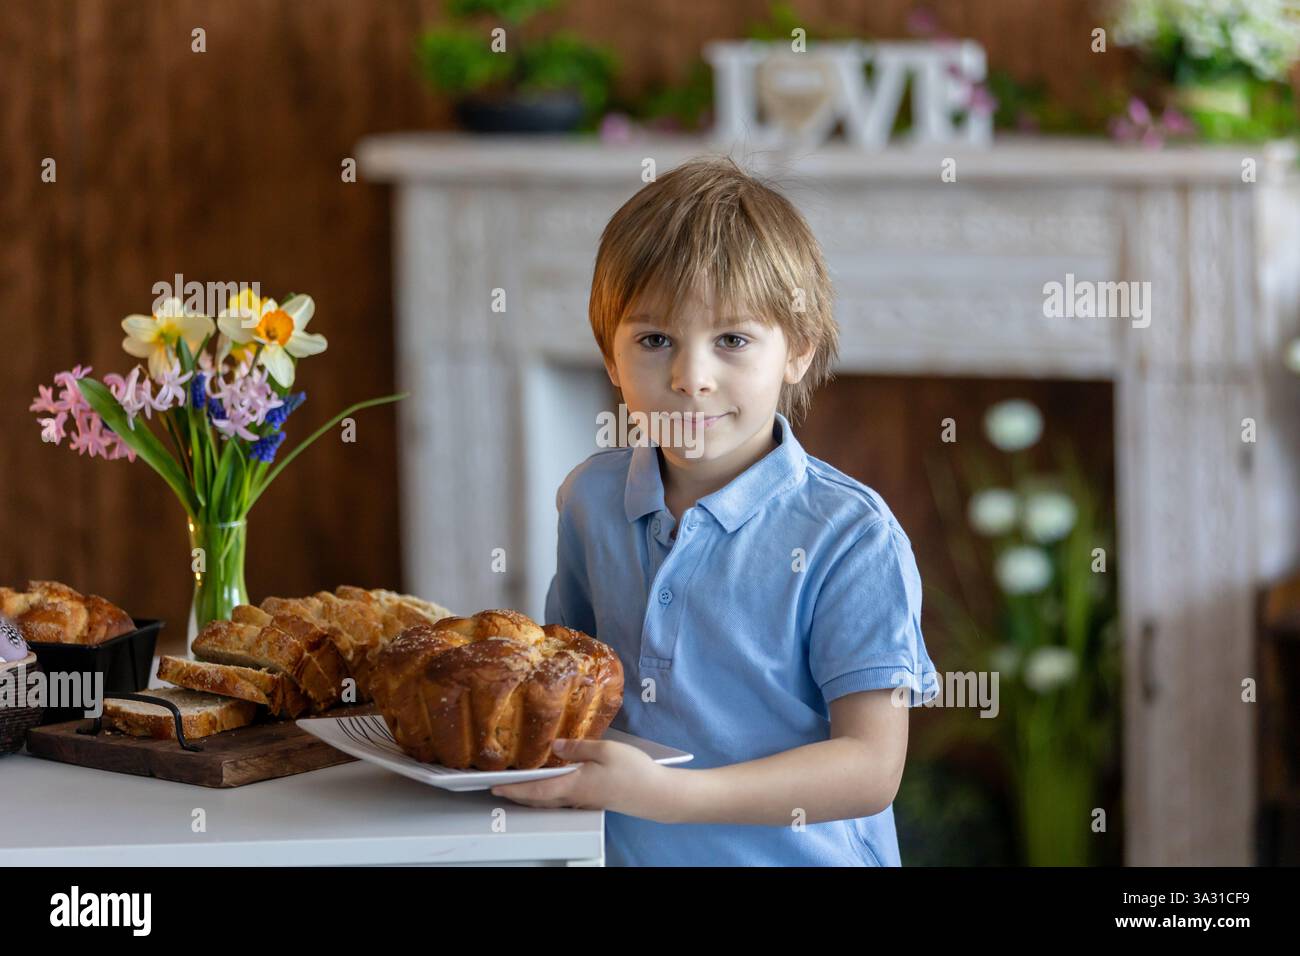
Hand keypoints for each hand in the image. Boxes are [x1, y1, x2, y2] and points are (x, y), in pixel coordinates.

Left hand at [489, 737, 674, 819]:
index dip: (513, 789)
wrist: (656, 795)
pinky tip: (549, 783)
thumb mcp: (605, 750)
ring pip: (549, 800)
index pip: (535, 790)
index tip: (495, 786)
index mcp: (573, 785)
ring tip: (518, 784)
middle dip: (517, 793)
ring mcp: (584, 801)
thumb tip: (554, 746)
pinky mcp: (592, 799)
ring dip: (531, 794)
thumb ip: (577, 747)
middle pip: (538, 799)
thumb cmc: (633, 772)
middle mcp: (574, 797)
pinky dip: (547, 793)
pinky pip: (562, 798)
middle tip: (499, 787)